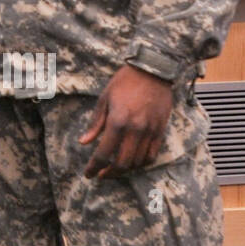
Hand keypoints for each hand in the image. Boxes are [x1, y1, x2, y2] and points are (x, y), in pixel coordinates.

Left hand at [80, 64, 174, 178]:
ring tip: (114, 169)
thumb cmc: (124, 82)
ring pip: (138, 162)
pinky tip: (132, 162)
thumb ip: (95, 123)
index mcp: (118, 121)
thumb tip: (84, 142)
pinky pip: (152, 155)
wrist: (153, 71)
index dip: (94, 167)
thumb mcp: (104, 99)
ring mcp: (150, 132)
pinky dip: (141, 163)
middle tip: (101, 175)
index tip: (88, 174)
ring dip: (125, 170)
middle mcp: (135, 130)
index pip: (104, 153)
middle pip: (123, 163)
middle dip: (110, 173)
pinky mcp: (161, 131)